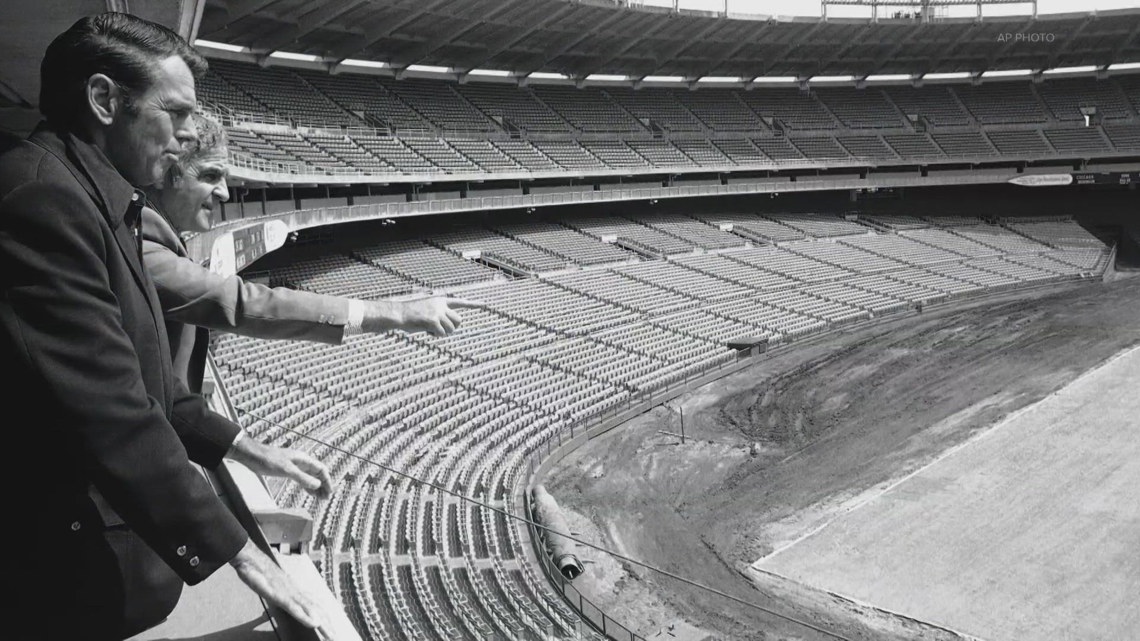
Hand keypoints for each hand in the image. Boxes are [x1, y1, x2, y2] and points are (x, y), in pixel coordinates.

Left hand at [228, 437, 332, 499]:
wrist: (253, 456)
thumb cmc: (269, 460)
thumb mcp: (287, 470)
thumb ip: (303, 477)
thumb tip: (318, 485)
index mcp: (304, 459)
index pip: (321, 470)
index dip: (327, 481)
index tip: (330, 492)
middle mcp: (302, 462)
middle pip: (317, 474)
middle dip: (323, 485)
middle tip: (326, 498)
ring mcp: (295, 467)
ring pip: (310, 477)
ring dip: (316, 487)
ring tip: (321, 498)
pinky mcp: (288, 471)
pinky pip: (302, 479)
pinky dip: (307, 486)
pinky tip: (309, 492)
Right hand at [229, 539, 336, 636]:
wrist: (251, 559)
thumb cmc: (260, 571)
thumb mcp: (271, 585)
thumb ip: (279, 592)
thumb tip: (282, 596)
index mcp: (294, 590)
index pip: (313, 604)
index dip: (323, 614)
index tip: (332, 625)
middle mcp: (295, 591)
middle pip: (315, 609)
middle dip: (326, 623)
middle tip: (335, 635)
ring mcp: (289, 593)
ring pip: (309, 610)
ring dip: (321, 622)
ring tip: (330, 634)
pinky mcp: (280, 596)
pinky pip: (294, 608)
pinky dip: (305, 616)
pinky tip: (314, 623)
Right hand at [363, 296, 486, 336]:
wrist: (398, 313)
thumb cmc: (410, 315)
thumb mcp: (427, 310)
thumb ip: (440, 315)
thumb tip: (451, 327)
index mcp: (440, 300)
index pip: (460, 302)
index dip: (473, 304)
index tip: (485, 304)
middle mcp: (441, 305)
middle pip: (458, 320)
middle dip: (452, 327)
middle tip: (440, 329)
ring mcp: (438, 312)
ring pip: (451, 329)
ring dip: (443, 333)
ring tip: (430, 329)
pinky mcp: (433, 320)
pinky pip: (442, 334)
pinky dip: (435, 335)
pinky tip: (426, 331)